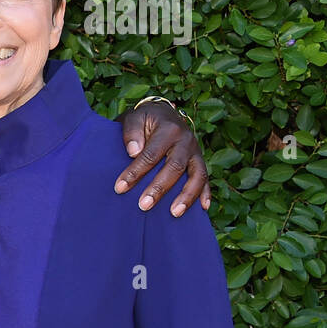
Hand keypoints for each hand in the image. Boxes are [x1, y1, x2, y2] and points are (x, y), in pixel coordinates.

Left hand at [115, 99, 211, 216]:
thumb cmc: (144, 119)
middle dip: (159, 188)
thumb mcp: (134, 118)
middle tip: (143, 206)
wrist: (163, 114)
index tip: (120, 188)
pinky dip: (206, 194)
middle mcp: (186, 140)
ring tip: (174, 213)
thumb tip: (133, 151)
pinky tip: (203, 209)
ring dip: (187, 196)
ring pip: (197, 175)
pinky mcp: (200, 161)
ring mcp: (196, 152)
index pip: (151, 154)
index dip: (135, 172)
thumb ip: (131, 132)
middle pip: (174, 167)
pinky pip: (206, 179)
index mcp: (169, 129)